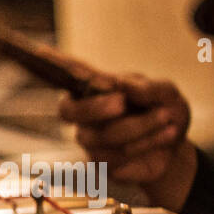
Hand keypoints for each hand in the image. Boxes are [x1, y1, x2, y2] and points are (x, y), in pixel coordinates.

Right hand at [58, 74, 196, 210]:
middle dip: (94, 107)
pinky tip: (167, 135)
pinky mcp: (101, 163)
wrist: (176, 148)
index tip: (37, 51)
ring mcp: (90, 140)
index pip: (70, 74)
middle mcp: (86, 114)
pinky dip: (148, 142)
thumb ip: (148, 88)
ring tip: (167, 117)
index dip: (52, 65)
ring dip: (142, 125)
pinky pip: (117, 154)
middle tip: (121, 102)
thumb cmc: (164, 112)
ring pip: (104, 135)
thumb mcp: (166, 93)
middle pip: (68, 112)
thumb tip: (120, 86)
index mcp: (96, 88)